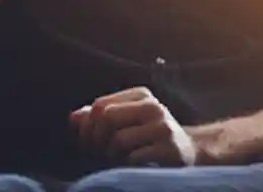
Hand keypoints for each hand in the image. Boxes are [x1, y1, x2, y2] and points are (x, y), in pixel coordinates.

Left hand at [71, 87, 198, 166]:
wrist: (188, 154)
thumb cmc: (147, 140)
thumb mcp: (124, 123)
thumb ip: (97, 119)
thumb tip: (74, 118)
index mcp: (141, 95)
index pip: (99, 105)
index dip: (88, 128)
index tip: (92, 143)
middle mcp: (153, 107)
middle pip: (106, 118)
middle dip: (96, 140)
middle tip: (102, 153)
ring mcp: (163, 128)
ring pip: (118, 139)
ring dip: (111, 156)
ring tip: (118, 159)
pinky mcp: (169, 150)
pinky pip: (132, 158)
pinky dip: (126, 166)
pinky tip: (133, 166)